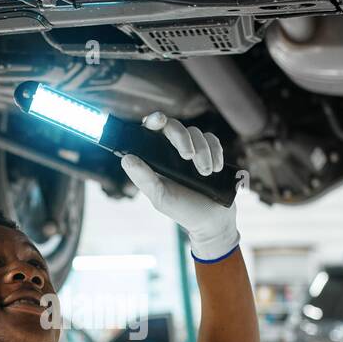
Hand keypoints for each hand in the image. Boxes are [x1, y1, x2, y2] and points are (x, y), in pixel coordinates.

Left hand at [120, 112, 239, 261]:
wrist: (212, 221)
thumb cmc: (182, 210)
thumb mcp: (160, 197)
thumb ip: (143, 178)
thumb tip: (126, 158)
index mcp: (157, 158)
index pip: (151, 131)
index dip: (153, 120)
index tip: (159, 121)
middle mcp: (173, 151)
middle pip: (174, 126)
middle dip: (182, 138)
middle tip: (188, 157)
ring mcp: (193, 150)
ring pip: (196, 133)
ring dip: (203, 151)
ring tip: (206, 174)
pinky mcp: (211, 153)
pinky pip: (213, 140)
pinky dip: (216, 152)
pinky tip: (216, 169)